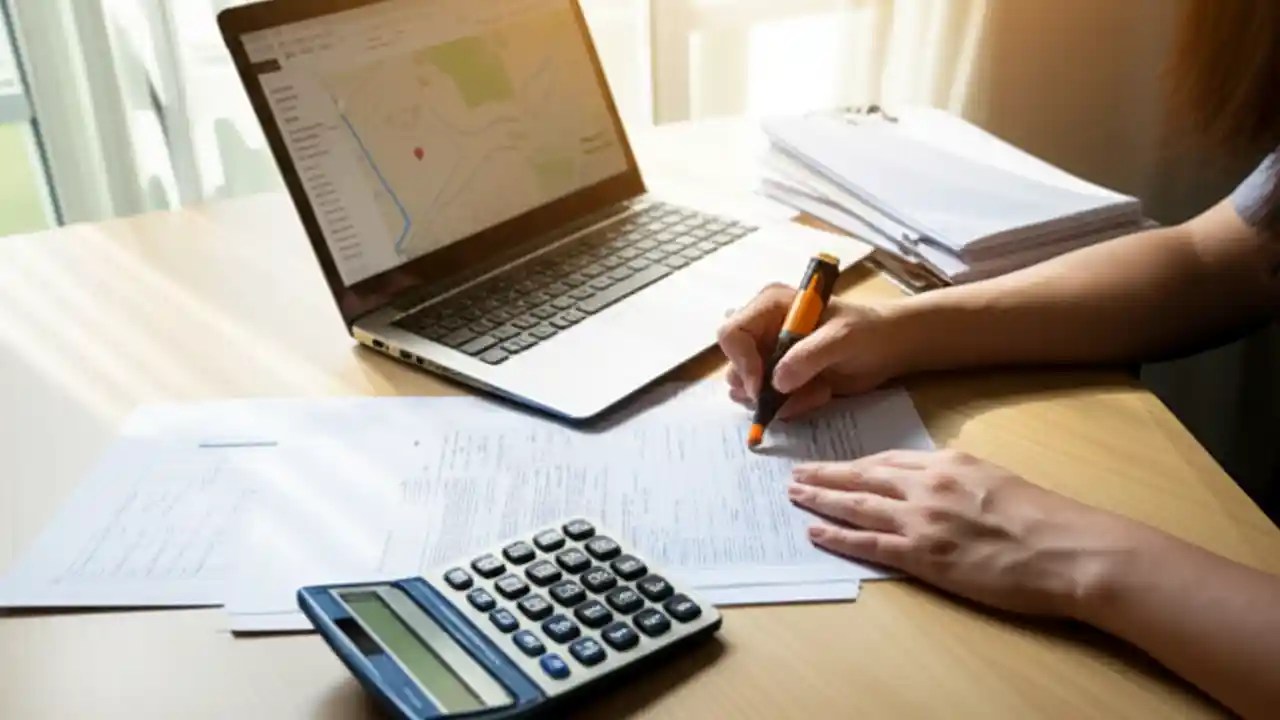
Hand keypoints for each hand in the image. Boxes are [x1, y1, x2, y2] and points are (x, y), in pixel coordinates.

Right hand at [717, 284, 911, 418]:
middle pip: (734, 365)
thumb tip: (775, 382)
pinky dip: (793, 405)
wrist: (888, 348)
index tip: (762, 386)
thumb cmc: (867, 331)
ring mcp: (769, 355)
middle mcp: (762, 329)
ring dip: (781, 399)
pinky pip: (770, 401)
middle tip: (792, 394)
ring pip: (749, 388)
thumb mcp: (842, 338)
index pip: (731, 333)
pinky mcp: (780, 378)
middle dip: (761, 387)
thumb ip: (808, 356)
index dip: (741, 362)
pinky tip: (820, 393)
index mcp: (770, 306)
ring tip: (816, 390)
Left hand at [787, 449, 1140, 616]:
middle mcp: (928, 486)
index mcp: (948, 463)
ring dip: (821, 499)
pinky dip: (837, 537)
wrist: (1067, 549)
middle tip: (794, 472)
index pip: (888, 460)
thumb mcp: (995, 478)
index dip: (855, 463)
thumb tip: (933, 481)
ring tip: (794, 495)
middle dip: (825, 474)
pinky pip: (868, 544)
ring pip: (857, 505)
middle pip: (863, 476)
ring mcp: (922, 520)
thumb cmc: (1043, 518)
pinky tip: (815, 533)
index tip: (834, 463)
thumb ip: (958, 478)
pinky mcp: (923, 556)